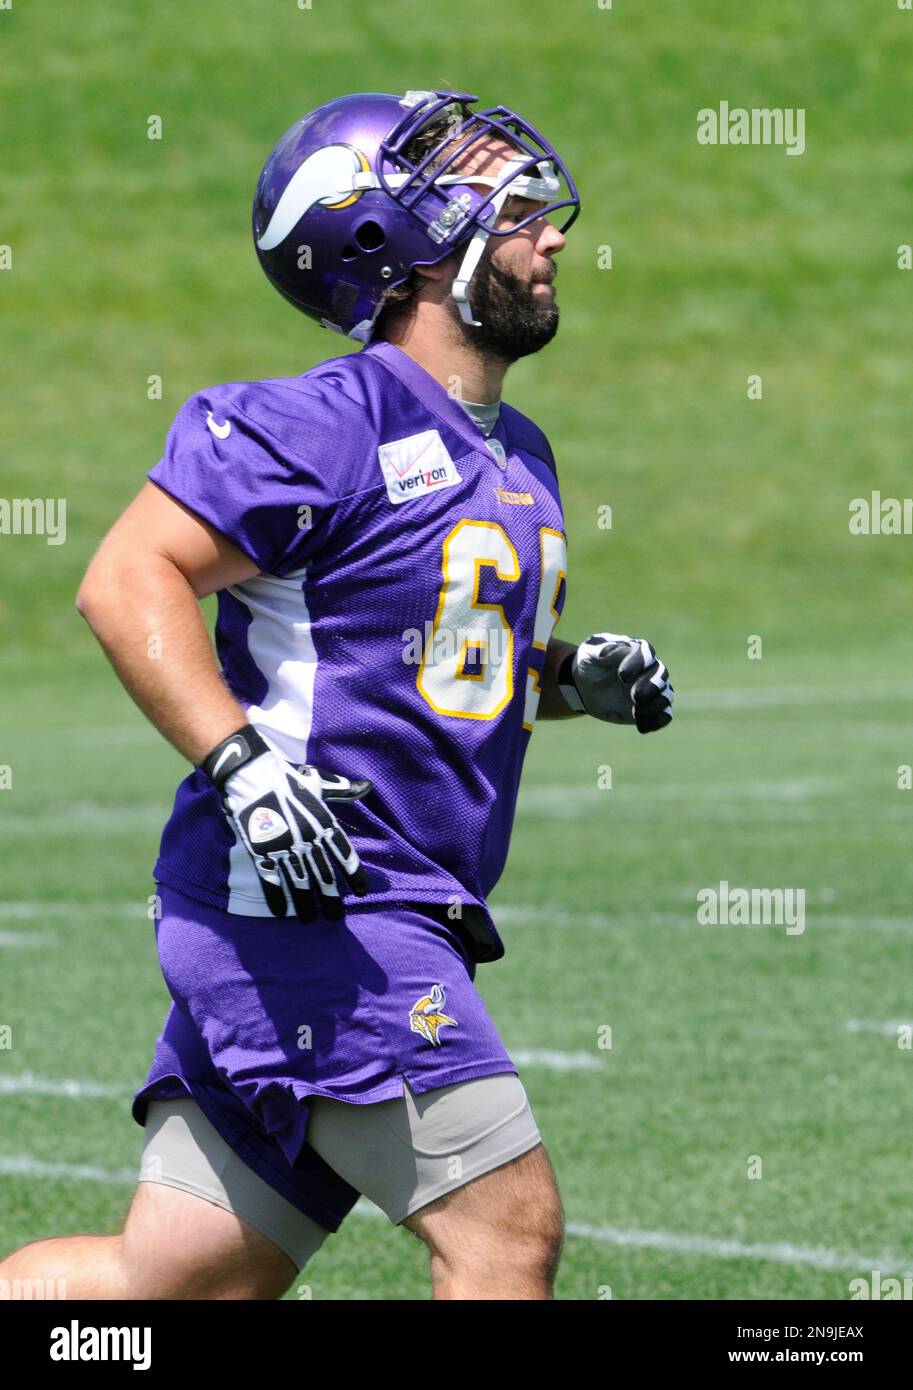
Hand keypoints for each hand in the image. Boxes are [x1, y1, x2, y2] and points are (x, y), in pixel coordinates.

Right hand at [201, 726, 371, 919]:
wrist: (250, 774)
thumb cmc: (286, 777)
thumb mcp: (319, 782)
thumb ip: (342, 790)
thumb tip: (366, 787)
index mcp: (323, 822)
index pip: (344, 854)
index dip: (355, 875)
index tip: (362, 892)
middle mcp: (307, 839)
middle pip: (324, 876)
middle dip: (331, 899)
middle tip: (336, 916)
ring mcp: (283, 848)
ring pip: (299, 884)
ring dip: (306, 905)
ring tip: (312, 920)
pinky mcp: (261, 851)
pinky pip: (271, 880)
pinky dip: (276, 898)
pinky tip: (282, 912)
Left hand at [559, 632, 673, 733]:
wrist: (585, 686)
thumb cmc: (590, 664)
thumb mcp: (589, 653)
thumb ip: (602, 649)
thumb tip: (617, 649)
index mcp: (636, 651)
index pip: (646, 653)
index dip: (639, 663)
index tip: (622, 676)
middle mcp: (649, 669)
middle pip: (661, 674)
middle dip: (651, 686)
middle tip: (634, 696)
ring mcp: (651, 689)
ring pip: (666, 695)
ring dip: (654, 705)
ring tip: (635, 714)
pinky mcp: (649, 707)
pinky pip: (663, 715)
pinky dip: (656, 721)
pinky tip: (641, 727)